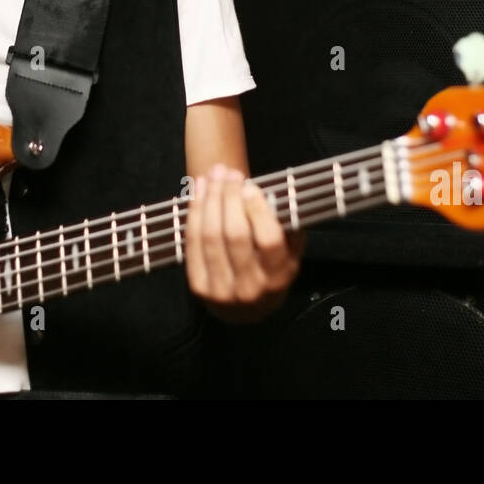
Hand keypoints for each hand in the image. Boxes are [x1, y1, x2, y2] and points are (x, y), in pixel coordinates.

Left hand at [184, 163, 304, 318]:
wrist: (245, 310)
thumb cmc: (270, 270)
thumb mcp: (290, 255)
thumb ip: (289, 229)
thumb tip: (277, 195)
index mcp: (277, 278)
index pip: (268, 241)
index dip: (258, 211)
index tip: (251, 187)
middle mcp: (249, 288)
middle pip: (235, 234)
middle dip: (230, 198)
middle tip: (230, 173)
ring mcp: (220, 290)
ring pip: (211, 235)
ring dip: (211, 200)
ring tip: (214, 175)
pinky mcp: (198, 287)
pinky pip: (193, 242)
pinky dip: (195, 212)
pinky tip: (200, 191)